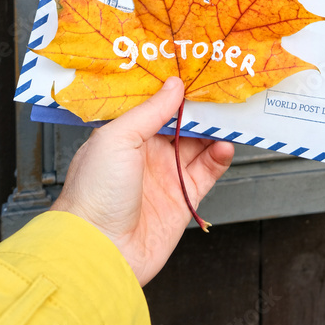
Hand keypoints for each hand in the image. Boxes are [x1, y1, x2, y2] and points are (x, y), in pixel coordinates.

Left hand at [50, 76, 233, 285]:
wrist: (100, 250)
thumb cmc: (95, 193)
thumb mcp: (117, 138)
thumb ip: (150, 111)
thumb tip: (174, 86)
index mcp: (125, 136)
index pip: (155, 106)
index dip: (174, 90)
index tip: (195, 73)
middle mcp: (146, 155)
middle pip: (181, 124)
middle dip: (200, 108)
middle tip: (219, 91)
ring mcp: (165, 177)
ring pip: (198, 145)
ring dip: (214, 131)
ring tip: (229, 116)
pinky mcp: (183, 199)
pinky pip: (207, 172)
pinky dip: (219, 157)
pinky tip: (225, 145)